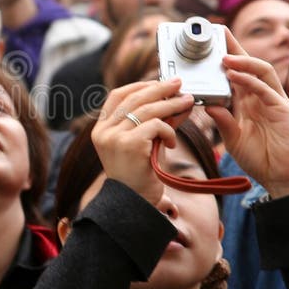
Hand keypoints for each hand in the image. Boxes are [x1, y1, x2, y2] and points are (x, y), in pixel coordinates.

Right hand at [91, 79, 194, 204]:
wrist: (132, 205)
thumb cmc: (138, 177)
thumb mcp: (143, 145)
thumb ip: (155, 122)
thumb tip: (178, 100)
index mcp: (100, 130)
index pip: (117, 96)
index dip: (138, 85)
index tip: (158, 82)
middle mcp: (103, 131)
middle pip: (134, 98)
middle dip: (159, 89)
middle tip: (179, 84)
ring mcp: (115, 137)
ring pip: (148, 109)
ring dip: (171, 105)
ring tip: (187, 103)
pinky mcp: (130, 145)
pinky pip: (155, 126)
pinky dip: (168, 131)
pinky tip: (172, 143)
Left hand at [205, 30, 288, 198]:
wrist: (282, 177)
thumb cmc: (260, 158)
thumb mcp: (233, 138)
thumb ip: (223, 120)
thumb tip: (207, 103)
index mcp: (248, 101)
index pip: (237, 73)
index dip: (226, 57)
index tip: (210, 43)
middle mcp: (261, 97)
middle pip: (249, 65)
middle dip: (234, 48)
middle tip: (217, 34)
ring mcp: (274, 101)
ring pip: (261, 71)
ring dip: (243, 61)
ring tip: (223, 56)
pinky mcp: (283, 110)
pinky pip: (266, 90)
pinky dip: (250, 80)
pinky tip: (235, 75)